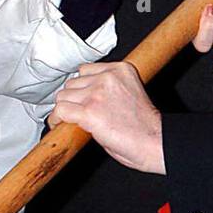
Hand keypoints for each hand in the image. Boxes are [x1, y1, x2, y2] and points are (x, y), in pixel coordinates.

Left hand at [48, 61, 164, 173]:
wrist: (156, 142)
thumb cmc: (146, 126)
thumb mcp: (130, 94)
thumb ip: (108, 89)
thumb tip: (85, 97)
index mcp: (121, 70)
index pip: (86, 70)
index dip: (82, 87)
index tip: (83, 98)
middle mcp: (108, 78)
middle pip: (72, 83)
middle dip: (74, 98)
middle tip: (80, 112)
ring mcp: (97, 94)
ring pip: (63, 96)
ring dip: (66, 108)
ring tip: (74, 120)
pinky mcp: (89, 111)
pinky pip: (60, 111)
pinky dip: (57, 119)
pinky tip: (61, 125)